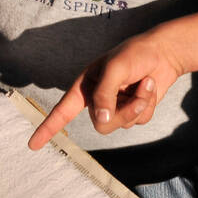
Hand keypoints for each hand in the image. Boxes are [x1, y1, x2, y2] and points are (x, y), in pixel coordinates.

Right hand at [28, 28, 186, 149]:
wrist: (164, 52)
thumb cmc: (135, 54)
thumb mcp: (115, 68)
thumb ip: (105, 94)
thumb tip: (101, 119)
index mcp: (85, 86)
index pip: (62, 111)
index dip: (48, 128)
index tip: (33, 145)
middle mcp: (98, 99)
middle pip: (102, 124)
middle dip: (123, 112)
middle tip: (137, 95)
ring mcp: (116, 106)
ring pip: (123, 124)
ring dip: (139, 105)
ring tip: (145, 83)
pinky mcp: (134, 110)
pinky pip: (139, 120)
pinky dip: (148, 104)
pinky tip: (150, 86)